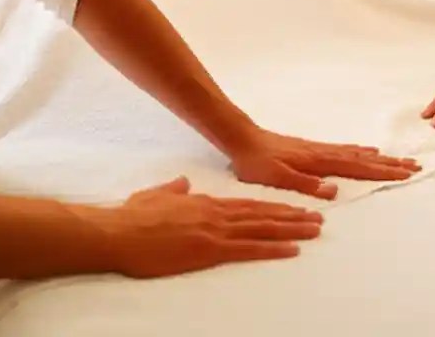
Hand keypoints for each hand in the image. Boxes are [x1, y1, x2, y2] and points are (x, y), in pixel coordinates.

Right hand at [106, 176, 322, 277]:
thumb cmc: (131, 217)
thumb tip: (183, 184)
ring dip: (291, 228)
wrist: (118, 231)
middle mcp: (215, 213)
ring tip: (315, 229)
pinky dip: (274, 247)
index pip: (246, 204)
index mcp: (204, 202)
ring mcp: (214, 230)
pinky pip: (249, 248)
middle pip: (262, 213)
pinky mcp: (209, 249)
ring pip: (262, 227)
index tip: (292, 208)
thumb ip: (173, 190)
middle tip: (317, 217)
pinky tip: (293, 249)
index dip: (272, 206)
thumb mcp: (155, 196)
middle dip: (291, 215)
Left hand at [229, 130, 421, 199]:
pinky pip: (345, 149)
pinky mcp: (312, 149)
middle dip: (390, 164)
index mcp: (319, 162)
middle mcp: (324, 153)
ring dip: (379, 158)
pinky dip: (360, 151)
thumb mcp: (277, 178)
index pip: (357, 168)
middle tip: (414, 166)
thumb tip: (334, 190)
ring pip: (357, 153)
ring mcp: (319, 149)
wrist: (241, 139)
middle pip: (364, 159)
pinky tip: (366, 151)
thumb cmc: (256, 162)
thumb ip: (306, 184)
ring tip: (398, 159)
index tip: (405, 173)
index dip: (382, 172)